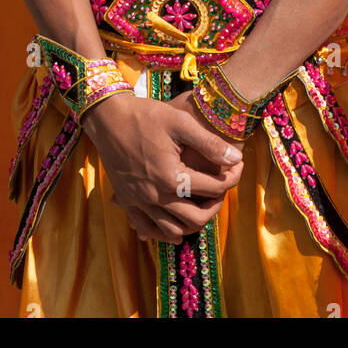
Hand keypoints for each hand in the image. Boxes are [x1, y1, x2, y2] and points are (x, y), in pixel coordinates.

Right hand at [82, 89, 243, 243]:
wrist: (108, 118)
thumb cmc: (145, 116)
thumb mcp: (180, 122)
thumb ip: (209, 143)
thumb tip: (236, 159)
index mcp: (171, 177)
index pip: (214, 188)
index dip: (232, 177)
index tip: (238, 165)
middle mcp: (155, 197)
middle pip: (196, 219)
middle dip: (215, 206)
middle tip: (220, 189)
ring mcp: (139, 203)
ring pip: (172, 232)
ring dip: (191, 223)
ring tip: (199, 203)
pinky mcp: (127, 202)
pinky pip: (147, 230)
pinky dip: (163, 231)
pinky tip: (173, 220)